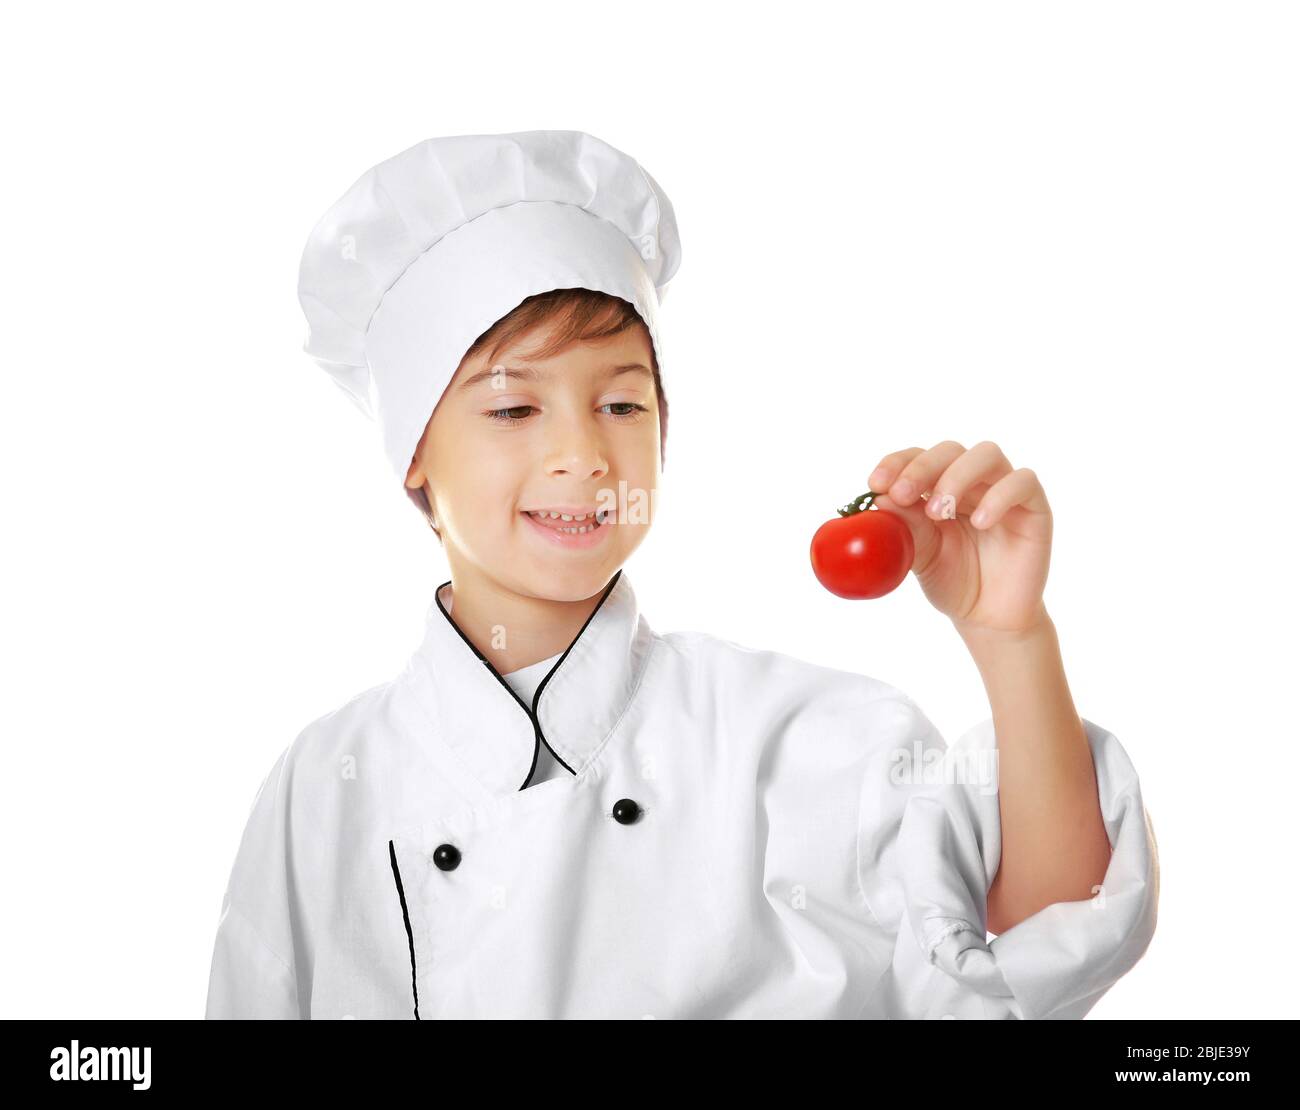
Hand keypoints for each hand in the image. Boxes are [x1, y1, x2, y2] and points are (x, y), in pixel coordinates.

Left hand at [867, 441, 1052, 636]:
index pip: (918, 457)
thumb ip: (905, 526)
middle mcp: (972, 482)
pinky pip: (1023, 482)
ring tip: (938, 512)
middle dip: (921, 468)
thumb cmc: (952, 581)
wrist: (988, 617)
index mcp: (939, 487)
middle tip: (903, 494)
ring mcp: (1003, 491)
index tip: (876, 484)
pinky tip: (980, 522)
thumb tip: (881, 497)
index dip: (897, 464)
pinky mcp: (1034, 507)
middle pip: (950, 449)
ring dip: (957, 476)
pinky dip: (998, 496)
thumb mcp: (919, 555)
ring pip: (987, 454)